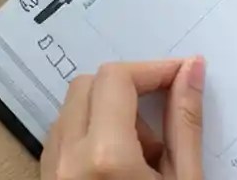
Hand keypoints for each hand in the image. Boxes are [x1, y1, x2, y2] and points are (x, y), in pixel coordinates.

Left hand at [41, 57, 205, 179]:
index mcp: (105, 156)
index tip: (179, 75)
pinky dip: (89, 134)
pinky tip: (117, 164)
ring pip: (71, 108)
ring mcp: (51, 170)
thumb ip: (185, 122)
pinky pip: (61, 136)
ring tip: (142, 153)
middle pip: (88, 85)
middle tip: (161, 121)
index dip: (152, 70)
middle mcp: (68, 158)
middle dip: (128, 89)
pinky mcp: (45, 179)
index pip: (117, 78)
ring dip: (107, 113)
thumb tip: (191, 69)